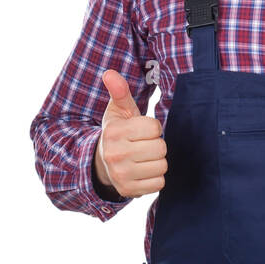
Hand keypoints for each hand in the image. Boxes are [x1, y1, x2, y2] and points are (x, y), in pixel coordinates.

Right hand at [95, 69, 166, 197]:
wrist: (102, 163)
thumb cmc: (118, 133)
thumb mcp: (118, 111)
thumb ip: (119, 92)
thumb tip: (109, 73)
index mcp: (115, 132)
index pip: (154, 128)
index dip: (152, 128)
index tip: (141, 131)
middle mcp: (116, 154)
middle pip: (160, 147)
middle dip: (156, 145)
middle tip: (143, 145)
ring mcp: (121, 174)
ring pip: (162, 166)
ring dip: (157, 162)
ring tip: (144, 158)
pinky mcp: (128, 190)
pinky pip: (159, 183)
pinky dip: (155, 178)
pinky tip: (144, 171)